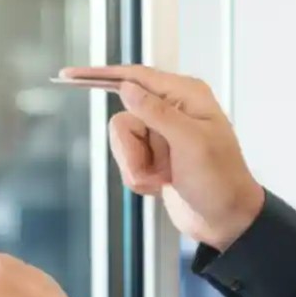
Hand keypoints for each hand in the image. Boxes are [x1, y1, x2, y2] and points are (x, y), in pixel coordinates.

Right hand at [60, 65, 264, 250]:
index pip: (135, 76)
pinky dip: (141, 178)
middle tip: (155, 170)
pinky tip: (163, 185)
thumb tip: (127, 87)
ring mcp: (162, 135)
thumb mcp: (190, 143)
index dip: (99, 75)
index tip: (69, 76)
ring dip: (137, 168)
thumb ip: (157, 112)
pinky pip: (128, 161)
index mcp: (186, 96)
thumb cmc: (220, 181)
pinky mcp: (155, 157)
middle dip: (131, 151)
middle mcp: (173, 110)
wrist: (226, 221)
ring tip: (162, 180)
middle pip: (123, 118)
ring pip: (122, 142)